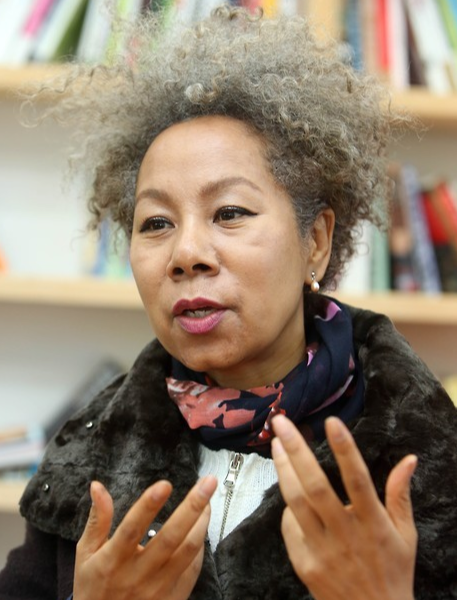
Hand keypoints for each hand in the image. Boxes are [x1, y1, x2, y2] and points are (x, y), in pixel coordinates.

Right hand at [74, 476, 216, 599]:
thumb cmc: (94, 586)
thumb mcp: (86, 553)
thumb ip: (98, 519)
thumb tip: (97, 486)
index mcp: (113, 560)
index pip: (132, 528)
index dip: (148, 505)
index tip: (164, 484)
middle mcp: (137, 575)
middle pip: (170, 537)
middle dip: (192, 506)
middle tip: (208, 483)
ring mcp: (157, 589)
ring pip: (188, 551)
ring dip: (202, 523)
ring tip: (209, 500)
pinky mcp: (172, 598)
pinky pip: (192, 568)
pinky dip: (200, 545)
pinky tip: (201, 526)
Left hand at [271, 415, 416, 599]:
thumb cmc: (393, 571)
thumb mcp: (406, 534)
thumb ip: (400, 494)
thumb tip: (410, 459)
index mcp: (373, 524)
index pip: (358, 479)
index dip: (344, 449)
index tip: (331, 421)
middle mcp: (345, 535)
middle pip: (316, 486)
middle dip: (296, 450)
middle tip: (282, 423)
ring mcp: (322, 550)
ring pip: (296, 503)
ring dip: (283, 470)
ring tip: (276, 445)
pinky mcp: (305, 564)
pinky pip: (290, 528)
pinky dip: (288, 506)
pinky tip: (288, 488)